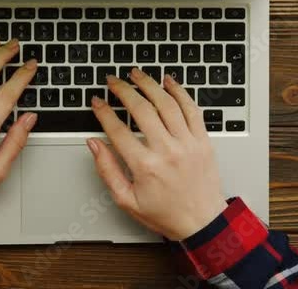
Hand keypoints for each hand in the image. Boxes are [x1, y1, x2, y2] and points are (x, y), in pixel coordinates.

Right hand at [88, 68, 227, 240]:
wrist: (202, 223)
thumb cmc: (166, 213)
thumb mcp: (127, 200)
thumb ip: (107, 170)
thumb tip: (94, 144)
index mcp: (146, 167)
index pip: (118, 130)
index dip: (104, 112)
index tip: (97, 102)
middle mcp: (167, 151)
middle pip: (141, 109)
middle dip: (123, 90)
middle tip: (113, 81)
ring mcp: (188, 143)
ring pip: (166, 104)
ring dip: (149, 84)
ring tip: (136, 74)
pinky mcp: (203, 140)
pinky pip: (191, 109)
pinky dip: (179, 92)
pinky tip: (168, 81)